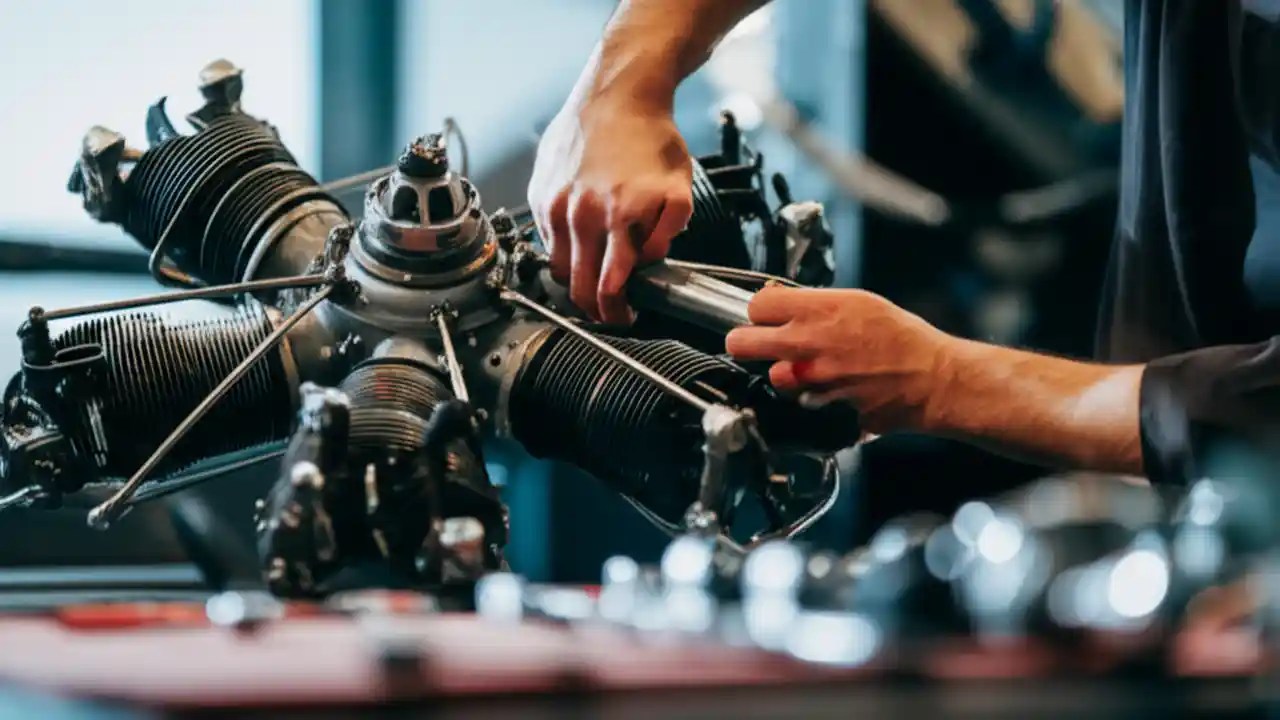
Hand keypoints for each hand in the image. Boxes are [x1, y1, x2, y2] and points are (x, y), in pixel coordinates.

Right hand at [527, 95, 692, 323]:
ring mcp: (554, 205)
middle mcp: (580, 215)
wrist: (617, 95)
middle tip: (608, 309)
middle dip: (593, 307)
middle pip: (576, 287)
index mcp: (617, 217)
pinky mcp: (538, 194)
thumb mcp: (679, 186)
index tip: (624, 316)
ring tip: (594, 275)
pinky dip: (562, 248)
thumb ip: (669, 230)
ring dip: (575, 279)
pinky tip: (581, 239)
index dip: (616, 311)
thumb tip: (651, 261)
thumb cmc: (650, 137)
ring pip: (556, 267)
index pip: (607, 288)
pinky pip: (545, 238)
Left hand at [724, 287, 958, 433]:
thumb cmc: (902, 339)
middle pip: (741, 343)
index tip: (765, 317)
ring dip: (783, 375)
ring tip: (809, 371)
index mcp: (821, 310)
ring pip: (772, 377)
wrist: (931, 380)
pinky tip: (829, 391)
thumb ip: (815, 302)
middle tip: (753, 344)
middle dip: (744, 343)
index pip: (757, 305)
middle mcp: (810, 344)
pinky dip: (807, 399)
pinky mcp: (819, 408)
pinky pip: (798, 403)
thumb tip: (779, 298)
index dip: (759, 312)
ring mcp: (812, 380)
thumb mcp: (860, 302)